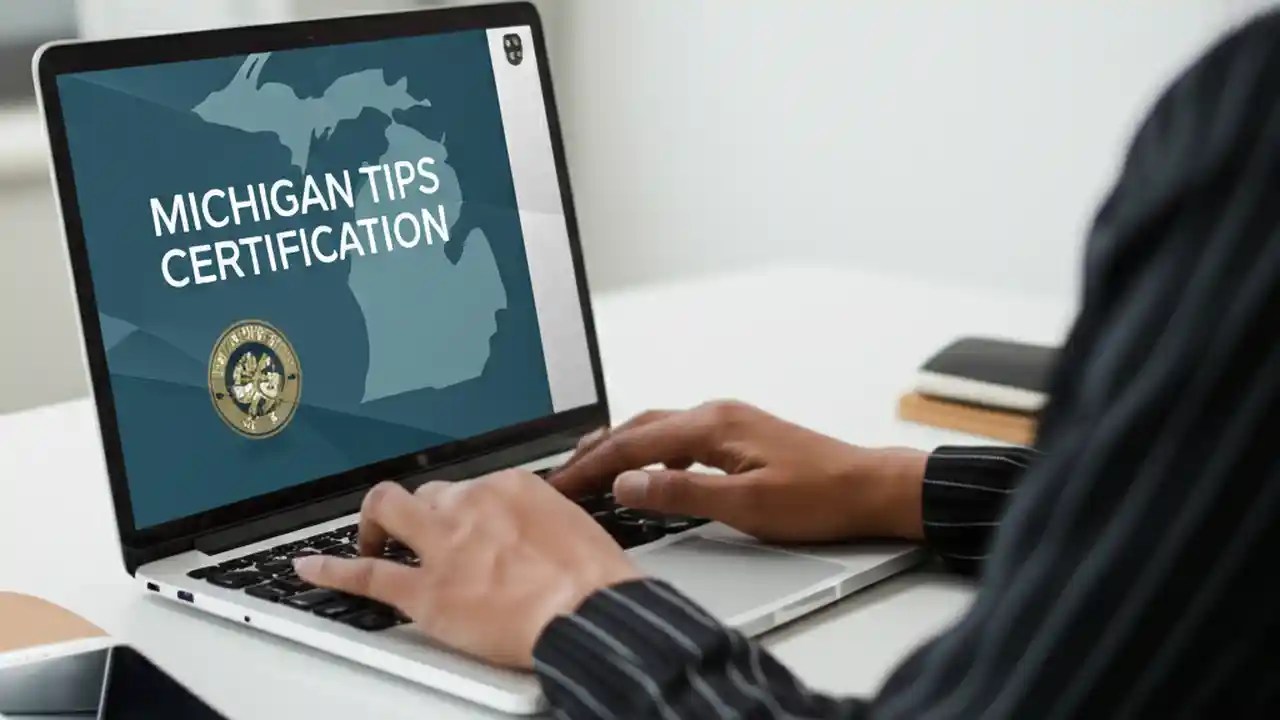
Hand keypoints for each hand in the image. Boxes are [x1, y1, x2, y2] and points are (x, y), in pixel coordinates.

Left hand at [293, 471, 642, 668]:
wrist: (592, 615)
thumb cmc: (595, 581)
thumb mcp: (574, 526)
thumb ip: (539, 520)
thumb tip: (531, 530)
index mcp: (508, 486)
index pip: (468, 485)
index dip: (461, 508)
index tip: (462, 522)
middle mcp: (470, 505)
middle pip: (426, 492)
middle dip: (419, 511)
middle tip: (417, 532)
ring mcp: (444, 547)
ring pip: (386, 510)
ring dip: (372, 521)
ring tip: (368, 537)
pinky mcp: (426, 593)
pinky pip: (365, 574)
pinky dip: (331, 569)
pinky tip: (310, 567)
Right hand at [550, 400, 927, 542]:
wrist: (870, 488)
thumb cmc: (820, 497)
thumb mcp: (746, 505)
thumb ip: (682, 492)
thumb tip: (627, 482)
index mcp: (713, 425)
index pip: (633, 443)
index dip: (590, 465)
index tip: (560, 484)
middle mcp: (717, 414)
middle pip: (639, 427)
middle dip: (595, 450)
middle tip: (562, 477)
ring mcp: (729, 421)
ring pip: (657, 429)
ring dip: (620, 447)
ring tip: (588, 468)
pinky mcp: (740, 435)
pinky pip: (679, 436)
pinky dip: (649, 450)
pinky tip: (645, 470)